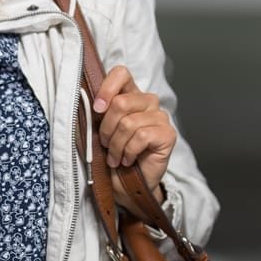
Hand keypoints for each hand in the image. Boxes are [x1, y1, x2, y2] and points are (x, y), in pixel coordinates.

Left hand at [92, 65, 174, 214]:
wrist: (126, 187)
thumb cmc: (112, 157)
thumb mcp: (100, 132)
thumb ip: (99, 114)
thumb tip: (93, 104)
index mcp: (129, 95)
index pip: (121, 73)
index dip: (107, 88)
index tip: (97, 108)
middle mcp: (147, 102)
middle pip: (121, 102)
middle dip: (106, 128)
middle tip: (105, 144)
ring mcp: (160, 117)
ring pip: (129, 123)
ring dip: (116, 145)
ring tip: (115, 157)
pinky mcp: (168, 134)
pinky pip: (141, 136)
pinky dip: (128, 152)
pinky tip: (127, 160)